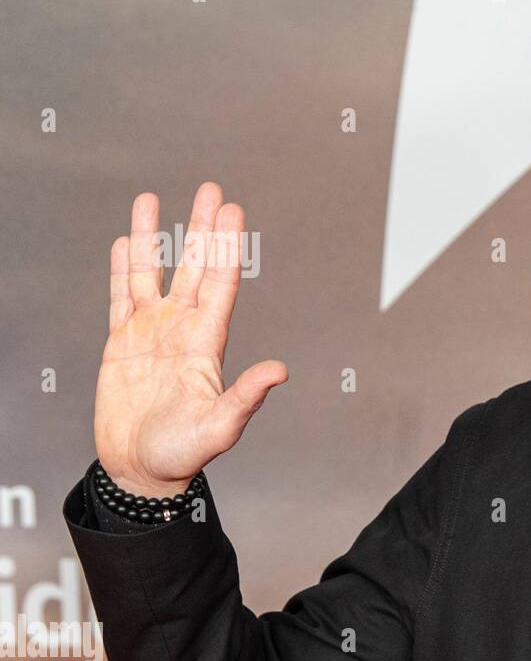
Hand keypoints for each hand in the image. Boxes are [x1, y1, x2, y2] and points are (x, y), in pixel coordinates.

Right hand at [93, 182, 286, 497]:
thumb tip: (281, 371)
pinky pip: (120, 296)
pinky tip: (123, 242)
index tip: (233, 211)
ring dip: (152, 236)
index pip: (219, 283)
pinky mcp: (120, 343)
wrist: (141, 470)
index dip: (226, 247)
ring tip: (151, 198)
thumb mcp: (220, 427)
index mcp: (206, 342)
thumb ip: (247, 396)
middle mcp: (182, 329)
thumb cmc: (183, 454)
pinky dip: (121, 269)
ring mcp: (151, 333)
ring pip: (151, 272)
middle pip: (193, 266)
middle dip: (202, 229)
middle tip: (211, 189)